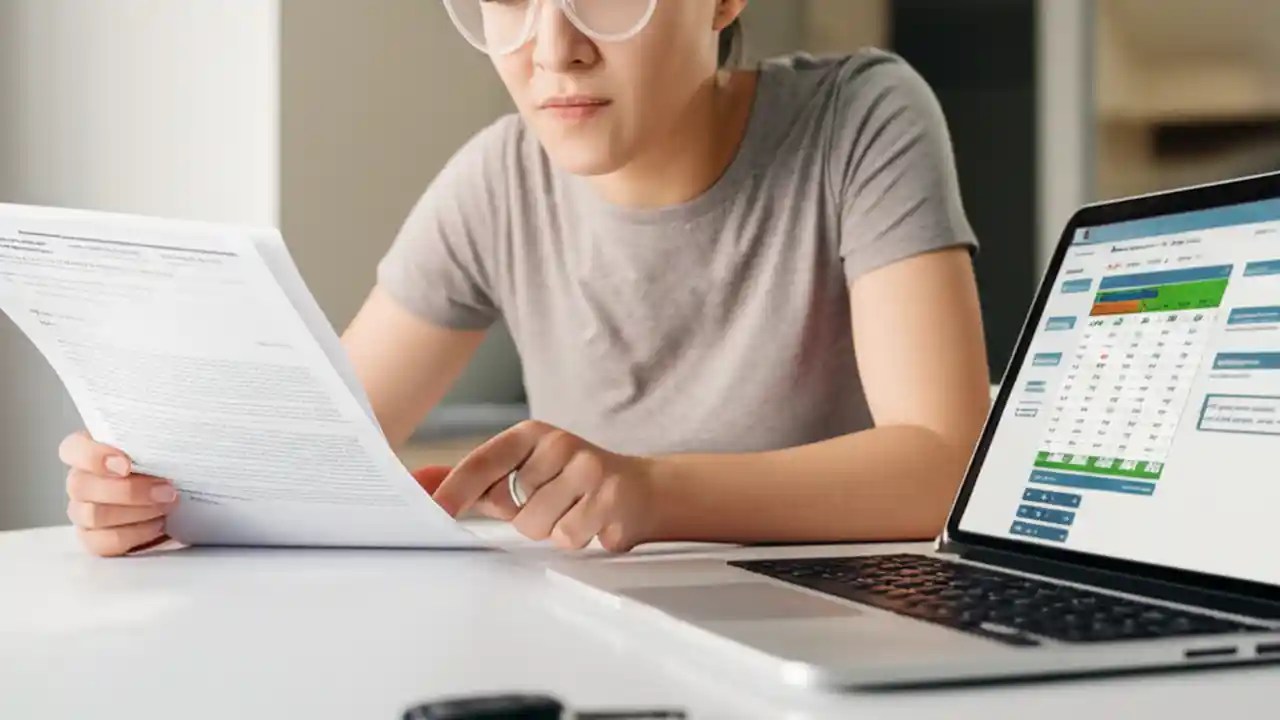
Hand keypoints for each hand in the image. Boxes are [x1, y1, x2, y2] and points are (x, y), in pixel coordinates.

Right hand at [58, 431, 177, 556]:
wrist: (174, 498)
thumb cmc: (162, 467)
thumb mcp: (159, 448)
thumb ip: (152, 442)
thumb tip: (170, 440)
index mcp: (88, 451)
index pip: (72, 449)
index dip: (93, 457)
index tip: (126, 465)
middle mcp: (80, 481)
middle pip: (81, 486)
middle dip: (129, 490)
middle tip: (166, 489)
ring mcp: (83, 512)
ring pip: (92, 515)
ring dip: (136, 511)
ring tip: (167, 505)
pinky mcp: (94, 538)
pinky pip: (102, 542)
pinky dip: (134, 534)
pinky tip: (157, 524)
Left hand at [431, 421, 657, 552]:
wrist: (640, 489)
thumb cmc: (571, 482)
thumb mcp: (525, 471)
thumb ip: (477, 481)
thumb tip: (422, 484)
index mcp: (532, 434)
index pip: (483, 461)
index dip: (455, 489)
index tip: (432, 511)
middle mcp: (559, 444)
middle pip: (510, 505)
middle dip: (524, 516)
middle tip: (551, 504)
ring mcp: (587, 468)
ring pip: (537, 525)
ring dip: (551, 529)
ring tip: (572, 512)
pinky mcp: (609, 497)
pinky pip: (567, 536)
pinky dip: (576, 537)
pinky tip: (591, 521)